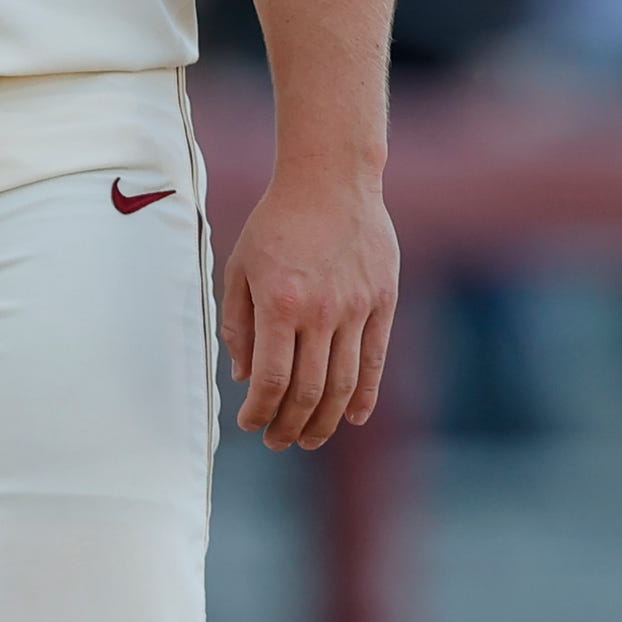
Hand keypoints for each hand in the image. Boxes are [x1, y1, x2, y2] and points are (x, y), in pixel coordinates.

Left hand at [219, 172, 398, 450]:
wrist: (331, 180)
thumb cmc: (276, 223)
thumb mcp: (240, 268)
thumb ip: (239, 324)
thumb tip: (245, 378)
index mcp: (279, 304)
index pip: (271, 378)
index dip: (260, 411)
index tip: (250, 424)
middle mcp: (321, 312)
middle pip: (309, 390)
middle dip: (290, 425)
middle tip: (278, 440)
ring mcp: (356, 309)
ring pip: (344, 384)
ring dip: (325, 420)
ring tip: (309, 438)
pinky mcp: (383, 303)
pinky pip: (375, 360)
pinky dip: (365, 395)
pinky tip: (351, 417)